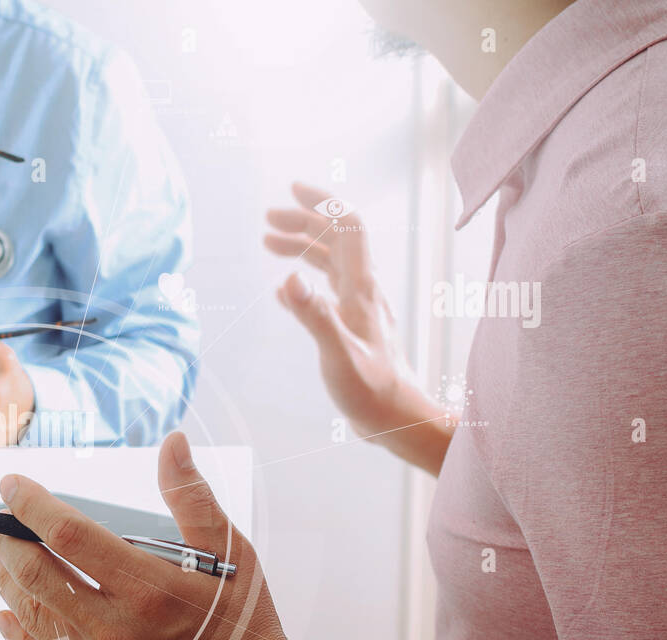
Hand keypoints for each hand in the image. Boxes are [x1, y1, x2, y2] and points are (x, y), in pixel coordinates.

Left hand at [0, 431, 305, 639]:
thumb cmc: (243, 632)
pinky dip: (18, 635)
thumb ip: (192, 498)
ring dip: (8, 582)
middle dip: (11, 542)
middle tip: (3, 526)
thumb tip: (172, 444)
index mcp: (149, 590)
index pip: (69, 535)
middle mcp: (118, 633)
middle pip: (38, 575)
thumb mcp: (230, 556)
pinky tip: (8, 616)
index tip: (13, 486)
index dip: (32, 505)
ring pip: (32, 618)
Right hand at [264, 183, 451, 473]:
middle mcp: (364, 290)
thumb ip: (313, 316)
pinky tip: (286, 291)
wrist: (398, 420)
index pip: (347, 226)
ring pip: (332, 261)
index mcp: (361, 289)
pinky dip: (305, 279)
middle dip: (303, 222)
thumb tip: (287, 280)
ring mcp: (361, 307)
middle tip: (267, 220)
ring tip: (269, 243)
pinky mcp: (355, 325)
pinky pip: (329, 288)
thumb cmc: (371, 392)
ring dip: (303, 246)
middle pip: (336, 239)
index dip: (322, 203)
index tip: (291, 191)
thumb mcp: (337, 354)